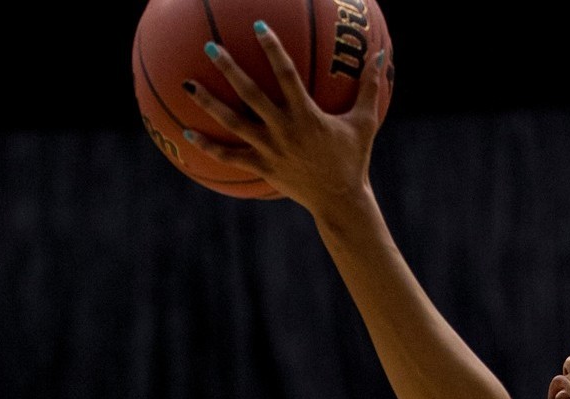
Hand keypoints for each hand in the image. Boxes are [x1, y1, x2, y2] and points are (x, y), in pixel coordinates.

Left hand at [181, 24, 386, 210]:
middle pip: (250, 95)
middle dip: (229, 69)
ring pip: (233, 123)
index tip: (259, 27)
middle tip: (210, 47)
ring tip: (187, 85)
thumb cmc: (353, 158)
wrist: (340, 201)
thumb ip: (370, 87)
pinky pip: (230, 155)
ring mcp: (270, 149)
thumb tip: (381, 55)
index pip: (286, 74)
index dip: (273, 49)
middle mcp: (284, 129)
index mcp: (307, 115)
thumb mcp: (365, 122)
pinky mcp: (262, 167)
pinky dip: (208, 146)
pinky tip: (187, 134)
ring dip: (209, 103)